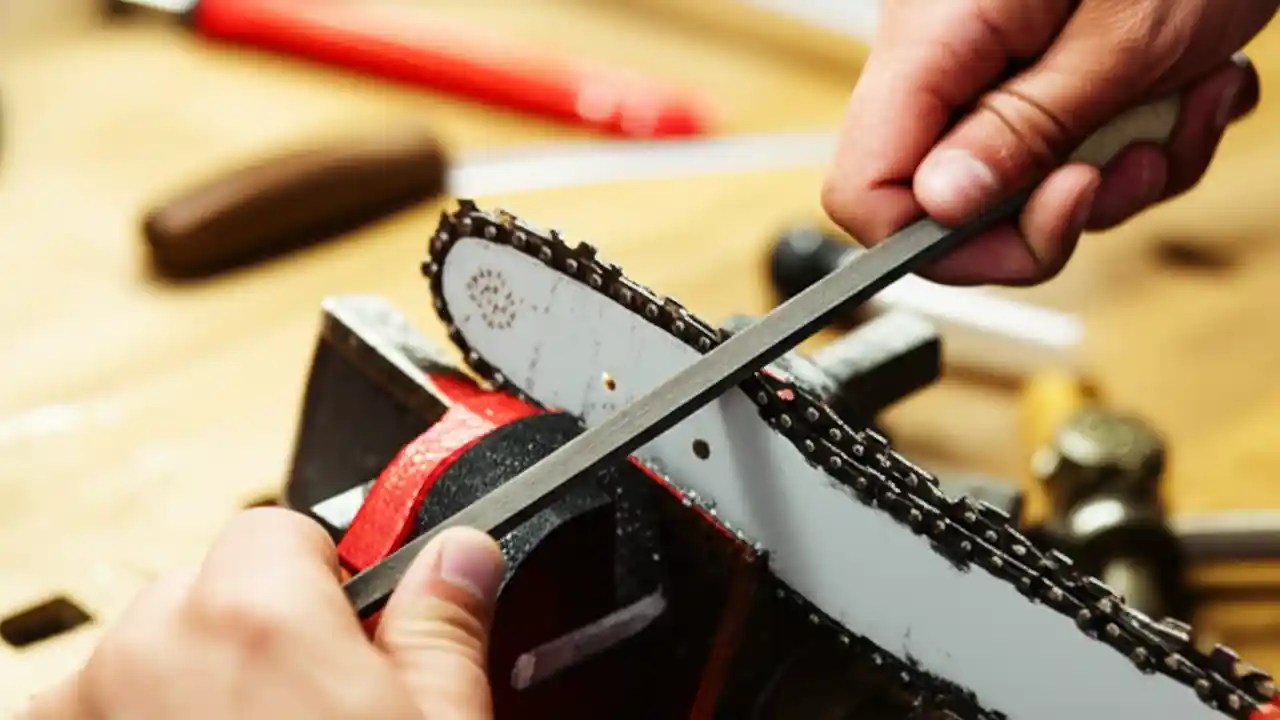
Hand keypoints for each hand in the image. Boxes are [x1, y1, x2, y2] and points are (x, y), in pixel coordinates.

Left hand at [21, 507, 503, 718]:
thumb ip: (442, 626)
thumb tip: (462, 556)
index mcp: (256, 615)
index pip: (278, 533)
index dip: (322, 586)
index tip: (341, 636)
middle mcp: (148, 648)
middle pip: (205, 595)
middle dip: (253, 640)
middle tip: (305, 718)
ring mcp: (82, 711)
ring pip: (143, 659)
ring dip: (185, 691)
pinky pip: (93, 714)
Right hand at [822, 0, 1274, 285]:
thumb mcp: (1121, 40)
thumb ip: (1023, 129)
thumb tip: (941, 206)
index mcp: (932, 39)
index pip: (865, 187)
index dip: (937, 240)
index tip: (1027, 233)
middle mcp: (946, 56)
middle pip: (951, 200)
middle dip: (1059, 209)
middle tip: (1133, 167)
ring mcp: (992, 65)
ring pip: (1025, 185)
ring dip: (1124, 171)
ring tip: (1189, 99)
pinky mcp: (1039, 72)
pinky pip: (1070, 153)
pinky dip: (1142, 140)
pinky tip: (1189, 86)